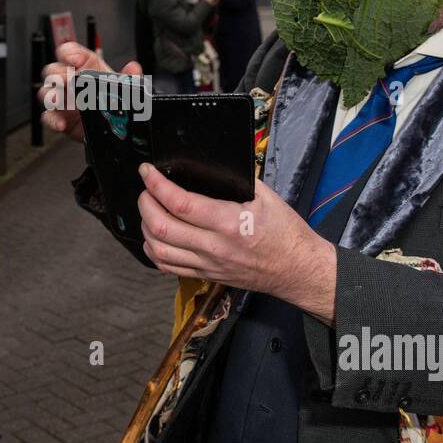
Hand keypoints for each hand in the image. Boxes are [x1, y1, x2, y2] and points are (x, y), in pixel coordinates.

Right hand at [39, 42, 141, 141]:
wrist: (114, 127)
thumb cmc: (114, 100)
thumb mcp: (126, 88)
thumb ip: (130, 78)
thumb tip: (134, 68)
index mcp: (85, 68)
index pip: (70, 53)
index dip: (69, 53)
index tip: (73, 58)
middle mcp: (71, 82)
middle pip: (53, 70)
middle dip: (57, 73)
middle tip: (66, 79)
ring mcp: (64, 100)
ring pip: (46, 92)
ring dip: (50, 95)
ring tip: (59, 99)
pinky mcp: (60, 118)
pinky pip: (49, 117)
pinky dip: (52, 120)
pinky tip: (61, 123)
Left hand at [138, 163, 336, 322]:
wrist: (297, 269)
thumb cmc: (285, 232)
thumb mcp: (265, 197)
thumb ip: (235, 182)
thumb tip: (207, 167)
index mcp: (230, 223)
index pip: (181, 204)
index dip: (157, 185)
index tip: (148, 172)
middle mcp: (215, 247)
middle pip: (162, 228)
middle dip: (145, 203)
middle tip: (146, 189)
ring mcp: (208, 264)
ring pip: (159, 251)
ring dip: (146, 227)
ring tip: (148, 210)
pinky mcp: (206, 275)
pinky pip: (168, 268)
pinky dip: (153, 250)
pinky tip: (154, 236)